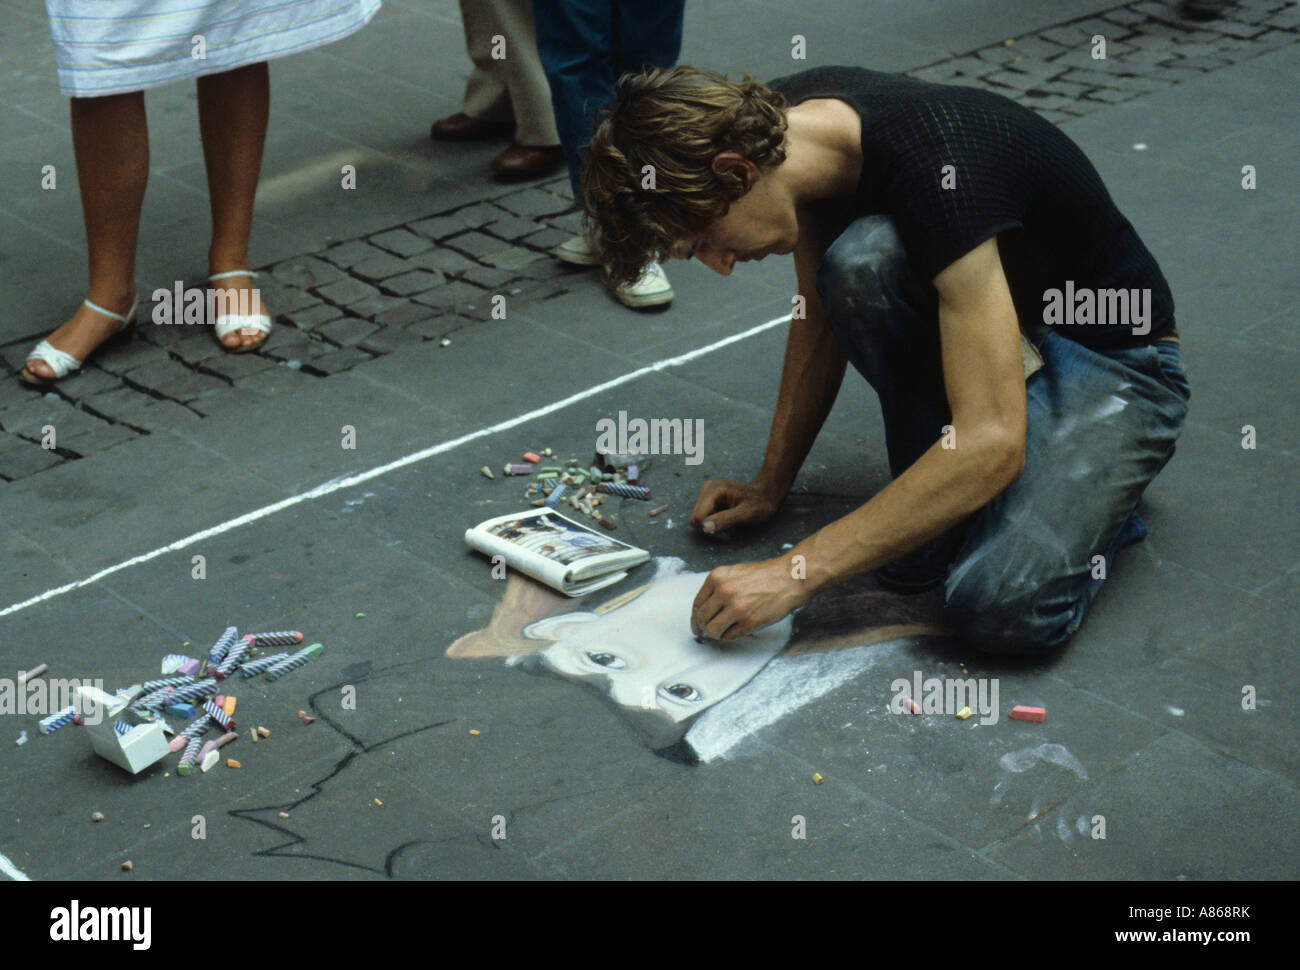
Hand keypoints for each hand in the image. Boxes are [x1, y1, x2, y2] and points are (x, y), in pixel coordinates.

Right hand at [690, 478, 782, 535]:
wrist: (767, 495)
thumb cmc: (760, 504)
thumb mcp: (746, 514)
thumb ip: (725, 519)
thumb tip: (704, 527)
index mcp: (714, 490)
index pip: (699, 517)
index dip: (710, 530)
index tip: (727, 535)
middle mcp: (707, 489)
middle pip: (696, 519)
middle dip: (710, 529)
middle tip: (729, 533)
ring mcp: (707, 493)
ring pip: (698, 519)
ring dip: (712, 527)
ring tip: (730, 527)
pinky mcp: (709, 499)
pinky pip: (704, 517)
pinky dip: (714, 524)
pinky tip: (727, 522)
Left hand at [690, 557, 811, 640]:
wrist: (789, 578)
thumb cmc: (766, 575)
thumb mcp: (735, 573)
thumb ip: (718, 588)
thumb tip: (706, 608)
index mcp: (717, 578)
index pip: (697, 604)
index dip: (696, 617)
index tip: (697, 623)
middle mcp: (724, 592)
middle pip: (702, 619)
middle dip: (702, 628)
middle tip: (706, 632)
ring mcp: (736, 608)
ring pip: (712, 630)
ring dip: (715, 634)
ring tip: (722, 632)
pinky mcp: (749, 622)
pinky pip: (730, 636)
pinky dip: (730, 636)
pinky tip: (736, 629)